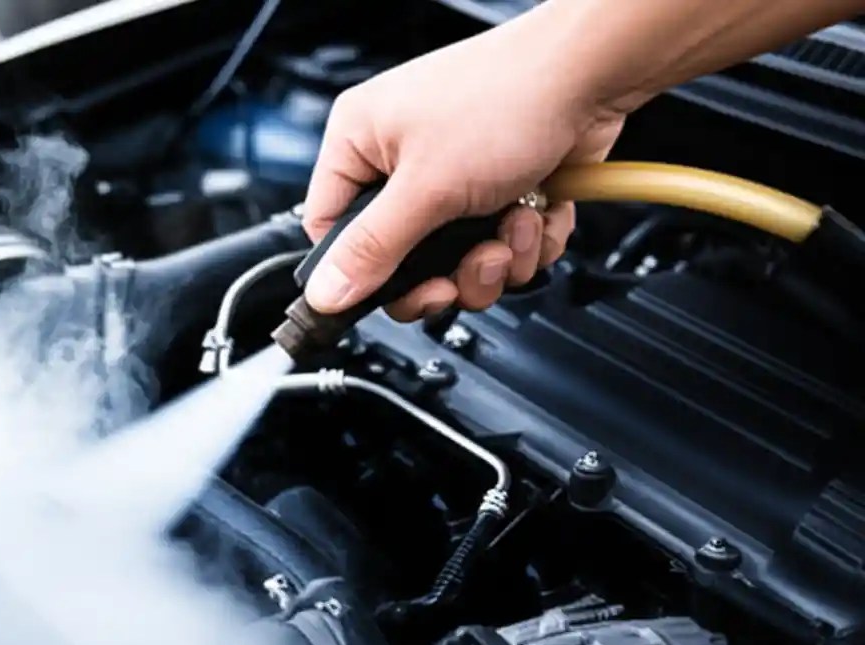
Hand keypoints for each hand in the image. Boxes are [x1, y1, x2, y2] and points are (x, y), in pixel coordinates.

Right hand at [300, 17, 624, 320]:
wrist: (593, 74)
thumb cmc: (507, 95)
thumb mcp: (427, 188)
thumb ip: (373, 249)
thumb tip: (327, 293)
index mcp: (360, 142)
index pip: (331, 230)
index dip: (364, 271)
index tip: (403, 290)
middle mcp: (403, 159)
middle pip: (402, 259)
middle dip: (449, 273)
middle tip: (471, 265)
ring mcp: (454, 176)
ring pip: (457, 261)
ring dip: (496, 257)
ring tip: (515, 223)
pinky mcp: (500, 189)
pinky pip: (501, 247)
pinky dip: (528, 240)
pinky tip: (538, 210)